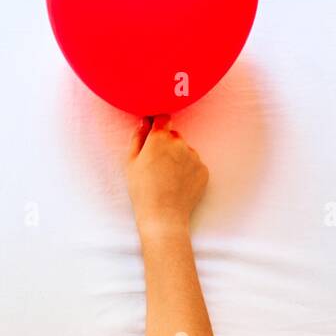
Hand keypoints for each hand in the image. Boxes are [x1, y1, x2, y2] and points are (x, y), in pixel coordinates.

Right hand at [125, 115, 208, 237]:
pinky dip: (188, 172)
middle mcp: (179, 143)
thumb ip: (138, 138)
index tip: (154, 135)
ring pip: (186, 151)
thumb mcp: (131, 163)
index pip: (163, 119)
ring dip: (179, 159)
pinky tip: (178, 185)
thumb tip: (144, 122)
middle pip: (174, 137)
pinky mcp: (203, 170)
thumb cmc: (142, 191)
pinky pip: (195, 165)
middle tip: (158, 166)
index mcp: (160, 138)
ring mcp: (194, 156)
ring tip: (168, 179)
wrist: (163, 216)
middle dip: (167, 146)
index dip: (158, 126)